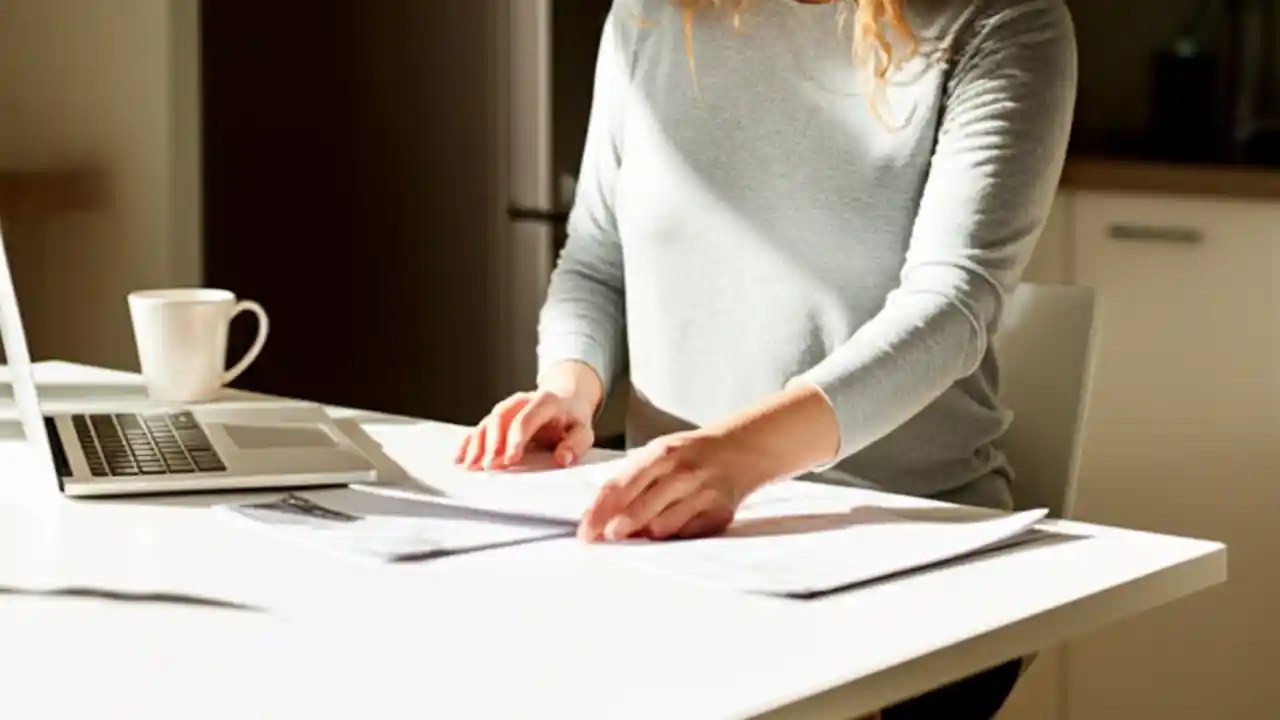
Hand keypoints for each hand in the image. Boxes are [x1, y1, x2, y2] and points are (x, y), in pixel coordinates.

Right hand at [455, 389, 594, 470]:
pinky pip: (480, 428)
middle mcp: (522, 400)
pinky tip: (460, 458)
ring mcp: (508, 407)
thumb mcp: (584, 430)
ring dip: (477, 444)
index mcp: (546, 401)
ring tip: (470, 466)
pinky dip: (469, 443)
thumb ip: (576, 444)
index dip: (516, 439)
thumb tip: (563, 458)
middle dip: (493, 443)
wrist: (566, 399)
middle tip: (489, 466)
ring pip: (487, 422)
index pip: (527, 418)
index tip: (511, 460)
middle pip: (501, 417)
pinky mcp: (498, 417)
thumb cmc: (573, 419)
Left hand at [577, 430, 768, 541]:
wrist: (739, 451)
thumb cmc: (688, 455)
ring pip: (662, 528)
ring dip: (646, 534)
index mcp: (661, 454)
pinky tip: (673, 525)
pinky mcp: (720, 514)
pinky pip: (686, 534)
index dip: (598, 512)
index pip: (620, 486)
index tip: (585, 533)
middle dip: (618, 528)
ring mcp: (703, 494)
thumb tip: (600, 518)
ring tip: (644, 529)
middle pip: (639, 510)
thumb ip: (631, 481)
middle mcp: (682, 473)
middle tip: (608, 538)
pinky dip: (674, 535)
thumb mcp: (658, 453)